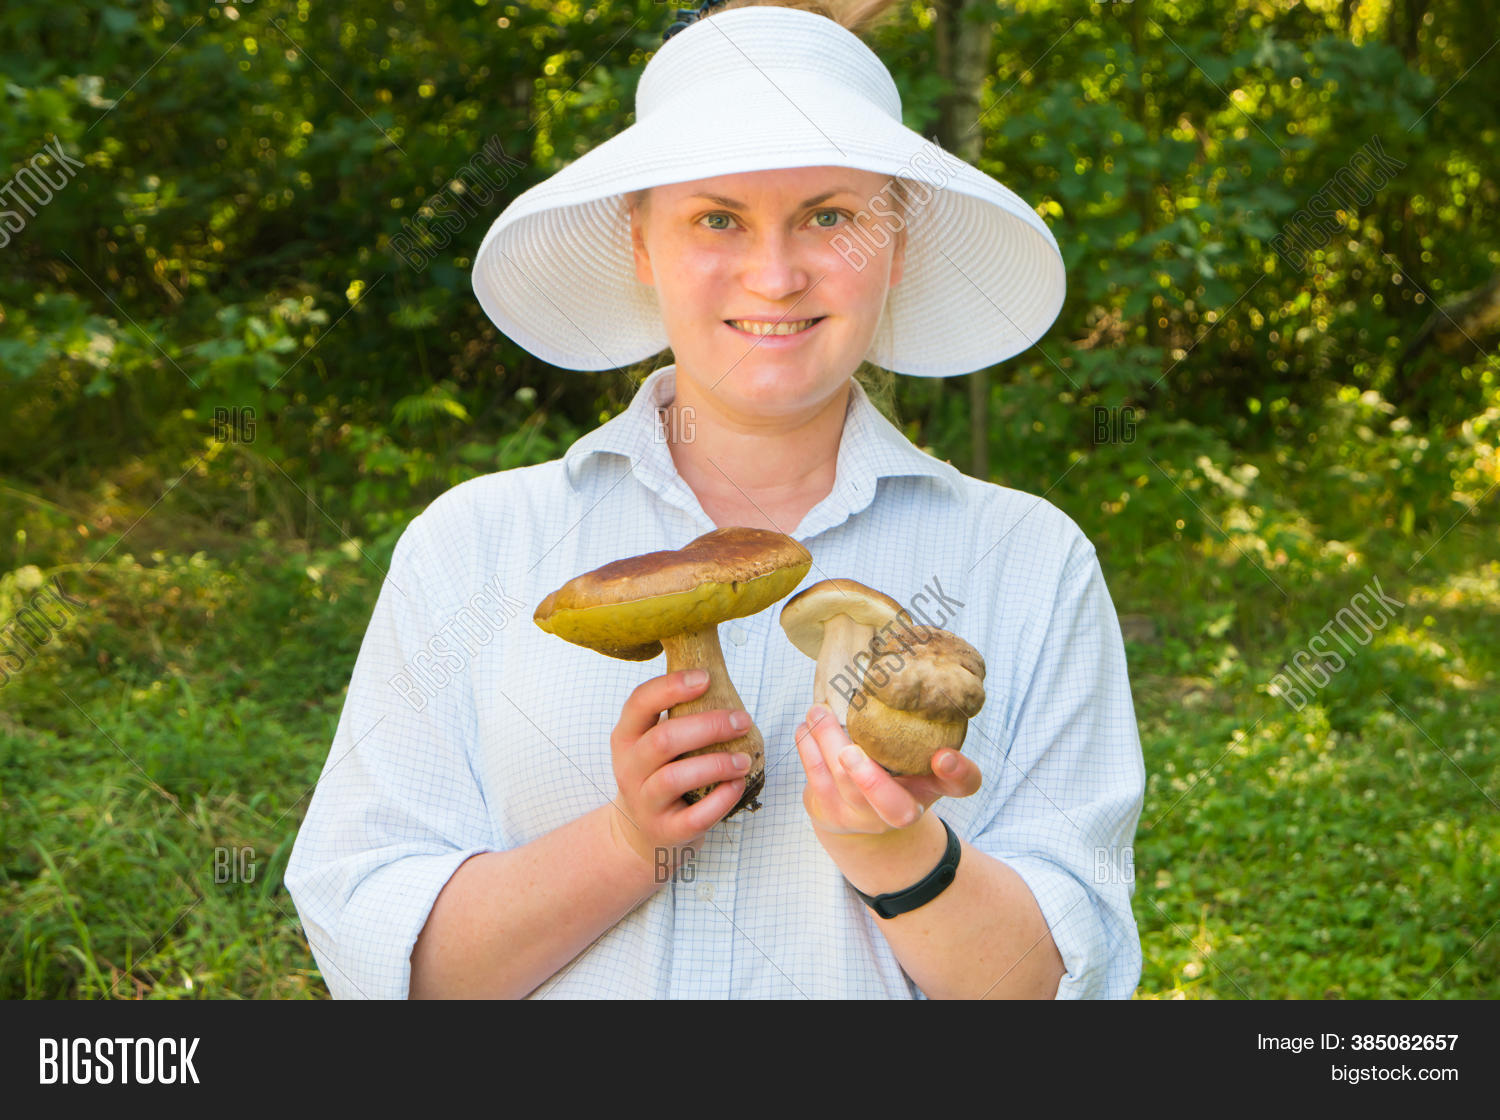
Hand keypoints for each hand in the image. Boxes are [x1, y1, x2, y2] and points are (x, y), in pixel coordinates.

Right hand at [606, 669, 751, 877]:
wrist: (641, 834)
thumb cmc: (658, 775)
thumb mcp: (652, 741)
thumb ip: (675, 713)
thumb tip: (715, 668)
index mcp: (627, 736)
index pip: (639, 702)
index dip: (672, 686)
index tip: (706, 678)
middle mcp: (629, 767)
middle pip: (663, 739)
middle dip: (708, 726)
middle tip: (742, 721)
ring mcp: (645, 801)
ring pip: (674, 778)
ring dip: (716, 764)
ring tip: (745, 759)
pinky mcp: (665, 830)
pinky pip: (694, 817)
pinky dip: (720, 800)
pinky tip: (738, 786)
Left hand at [794, 703, 981, 837]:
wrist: (860, 816)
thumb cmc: (892, 769)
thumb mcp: (912, 752)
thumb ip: (914, 723)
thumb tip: (897, 663)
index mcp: (933, 786)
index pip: (962, 785)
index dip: (958, 772)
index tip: (943, 756)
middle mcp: (905, 809)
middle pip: (896, 809)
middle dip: (871, 781)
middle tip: (850, 753)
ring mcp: (865, 817)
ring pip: (845, 787)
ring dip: (827, 743)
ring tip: (818, 712)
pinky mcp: (832, 813)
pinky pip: (817, 780)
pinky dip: (809, 748)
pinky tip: (806, 726)